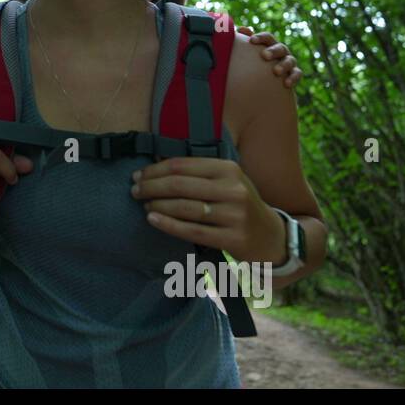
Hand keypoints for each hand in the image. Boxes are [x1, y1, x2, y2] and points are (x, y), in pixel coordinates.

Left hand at [130, 157, 285, 265]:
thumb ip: (198, 174)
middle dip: (151, 187)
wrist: (271, 236)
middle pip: (180, 185)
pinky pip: (192, 231)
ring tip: (143, 205)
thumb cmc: (239, 205)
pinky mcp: (233, 238)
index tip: (137, 176)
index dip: (155, 170)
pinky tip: (152, 220)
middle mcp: (233, 189)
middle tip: (134, 191)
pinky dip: (168, 225)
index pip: (182, 166)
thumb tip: (154, 169)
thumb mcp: (226, 181)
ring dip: (157, 205)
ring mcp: (234, 214)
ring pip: (184, 207)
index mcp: (228, 169)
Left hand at [235, 26, 301, 88]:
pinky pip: (296, 74)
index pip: (267, 37)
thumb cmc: (255, 61)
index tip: (251, 41)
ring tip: (276, 71)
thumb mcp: (250, 52)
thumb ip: (245, 41)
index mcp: (270, 44)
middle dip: (273, 51)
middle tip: (264, 55)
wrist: (266, 80)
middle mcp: (281, 51)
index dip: (260, 38)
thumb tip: (241, 29)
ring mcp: (289, 61)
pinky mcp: (294, 73)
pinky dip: (293, 78)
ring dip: (283, 65)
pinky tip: (286, 84)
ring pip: (290, 61)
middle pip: (280, 48)